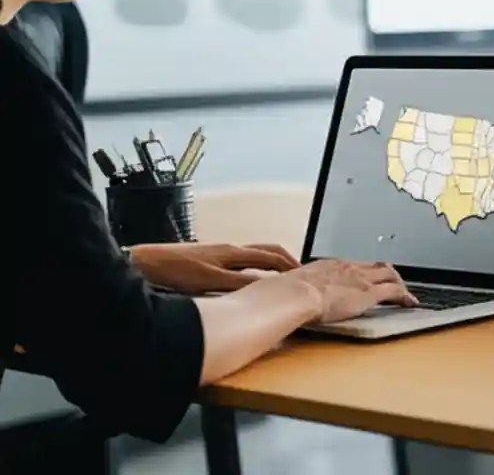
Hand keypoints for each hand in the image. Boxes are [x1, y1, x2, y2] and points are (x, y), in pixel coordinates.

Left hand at [128, 242, 300, 294]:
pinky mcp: (209, 261)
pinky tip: (251, 281)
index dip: (291, 266)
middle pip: (267, 251)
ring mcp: (219, 254)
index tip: (307, 276)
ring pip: (254, 256)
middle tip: (300, 274)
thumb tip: (269, 285)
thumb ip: (240, 283)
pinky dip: (256, 269)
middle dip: (286, 261)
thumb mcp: (210, 281)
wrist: (144, 263)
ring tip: (281, 277)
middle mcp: (230, 250)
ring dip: (271, 265)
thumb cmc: (175, 271)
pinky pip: (242, 262)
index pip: (272, 257)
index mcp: (234, 253)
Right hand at [279, 259, 417, 322]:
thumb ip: (296, 290)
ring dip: (399, 284)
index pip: (356, 266)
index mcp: (331, 265)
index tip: (367, 280)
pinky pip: (395, 291)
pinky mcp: (369, 293)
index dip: (366, 273)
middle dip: (387, 274)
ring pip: (390, 275)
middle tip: (393, 283)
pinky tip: (410, 303)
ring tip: (405, 294)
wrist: (293, 294)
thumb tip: (285, 295)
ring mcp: (361, 279)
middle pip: (377, 266)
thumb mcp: (293, 287)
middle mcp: (349, 268)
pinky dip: (405, 296)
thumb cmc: (286, 293)